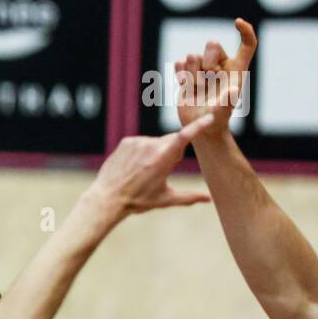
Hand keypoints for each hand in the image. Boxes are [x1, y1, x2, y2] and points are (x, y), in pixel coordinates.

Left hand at [91, 115, 214, 216]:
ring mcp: (137, 142)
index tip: (210, 117)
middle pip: (172, 141)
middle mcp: (151, 145)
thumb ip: (190, 197)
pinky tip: (134, 167)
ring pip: (156, 143)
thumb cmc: (138, 201)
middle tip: (163, 171)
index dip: (199, 126)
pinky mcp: (126, 141)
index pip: (186, 136)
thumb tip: (209, 199)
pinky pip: (141, 143)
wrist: (108, 198)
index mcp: (164, 157)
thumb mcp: (167, 199)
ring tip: (144, 172)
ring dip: (157, 152)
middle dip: (174, 152)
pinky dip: (143, 152)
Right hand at [175, 17, 256, 136]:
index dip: (245, 31)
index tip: (237, 22)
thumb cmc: (215, 121)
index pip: (247, 45)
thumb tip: (234, 90)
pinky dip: (179, 72)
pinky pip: (180, 63)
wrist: (199, 127)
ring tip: (195, 88)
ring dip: (191, 71)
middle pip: (213, 46)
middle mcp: (221, 67)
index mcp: (236, 70)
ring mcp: (203, 70)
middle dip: (207, 56)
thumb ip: (227, 101)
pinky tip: (182, 84)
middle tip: (207, 72)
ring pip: (194, 56)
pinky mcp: (188, 75)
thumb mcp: (222, 113)